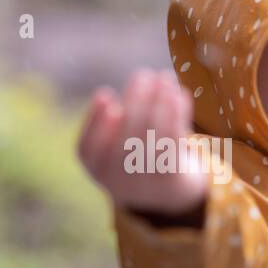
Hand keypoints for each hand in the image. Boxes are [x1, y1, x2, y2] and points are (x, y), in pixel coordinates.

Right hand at [78, 69, 208, 222]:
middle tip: (143, 74)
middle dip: (135, 102)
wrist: (166, 193)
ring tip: (165, 77)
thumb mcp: (113, 143)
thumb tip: (104, 99)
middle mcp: (118, 181)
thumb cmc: (133, 155)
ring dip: (161, 103)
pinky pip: (175, 143)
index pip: (88, 147)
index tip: (105, 93)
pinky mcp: (172, 179)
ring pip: (152, 139)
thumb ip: (108, 122)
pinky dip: (177, 115)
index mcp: (96, 170)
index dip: (95, 120)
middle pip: (125, 140)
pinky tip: (179, 94)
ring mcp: (145, 184)